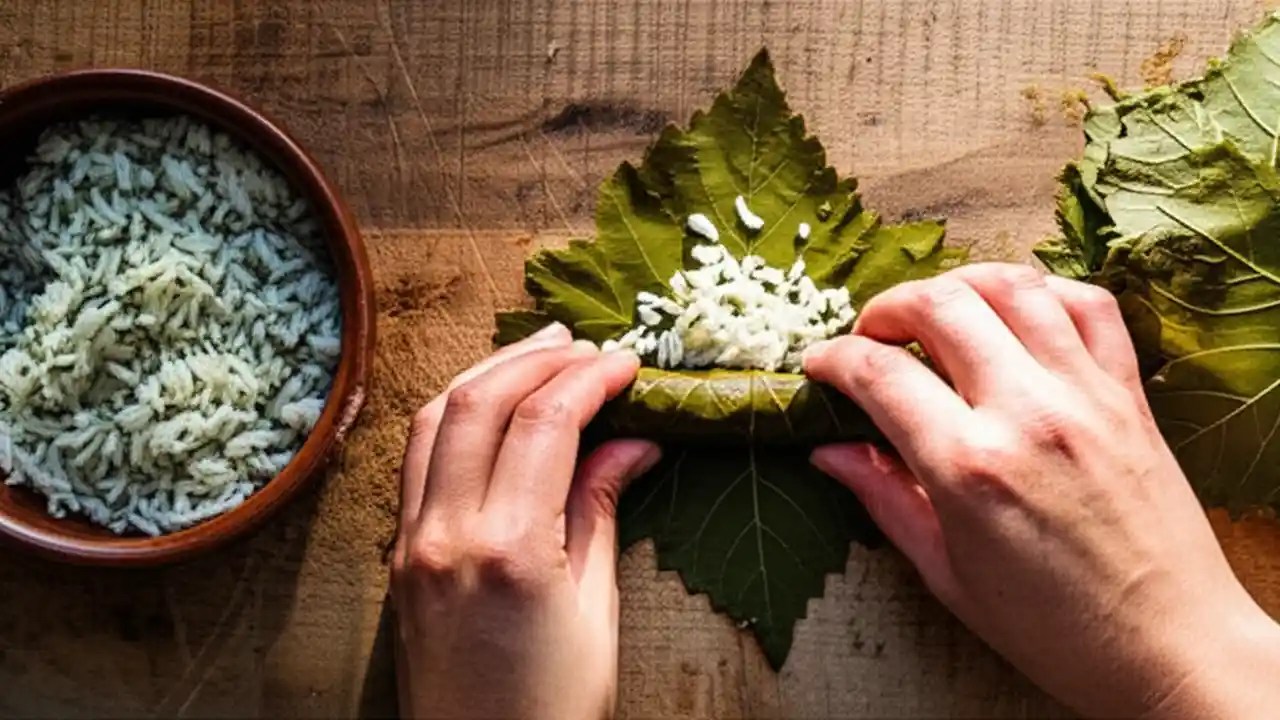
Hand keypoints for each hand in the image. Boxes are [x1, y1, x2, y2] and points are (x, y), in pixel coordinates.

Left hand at [391, 323, 658, 719]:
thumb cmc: (554, 708)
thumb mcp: (596, 610)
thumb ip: (602, 510)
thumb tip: (632, 440)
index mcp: (508, 551)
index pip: (545, 423)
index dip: (589, 379)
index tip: (625, 364)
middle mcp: (446, 536)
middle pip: (480, 403)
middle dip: (534, 359)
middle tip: (584, 346)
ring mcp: (411, 544)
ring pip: (433, 419)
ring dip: (486, 374)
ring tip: (537, 355)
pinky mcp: (398, 557)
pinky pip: (416, 459)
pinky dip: (452, 415)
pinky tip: (488, 406)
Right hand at [803, 263, 1279, 718]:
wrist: (1172, 648)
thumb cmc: (1055, 629)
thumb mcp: (947, 574)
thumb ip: (884, 499)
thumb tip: (828, 452)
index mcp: (968, 467)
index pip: (879, 373)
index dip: (833, 359)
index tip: (819, 367)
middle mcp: (1028, 413)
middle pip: (941, 304)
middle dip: (887, 307)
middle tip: (872, 336)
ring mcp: (1086, 395)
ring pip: (1013, 285)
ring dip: (959, 285)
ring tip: (936, 313)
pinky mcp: (1130, 394)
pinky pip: (1089, 305)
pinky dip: (1044, 291)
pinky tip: (1017, 316)